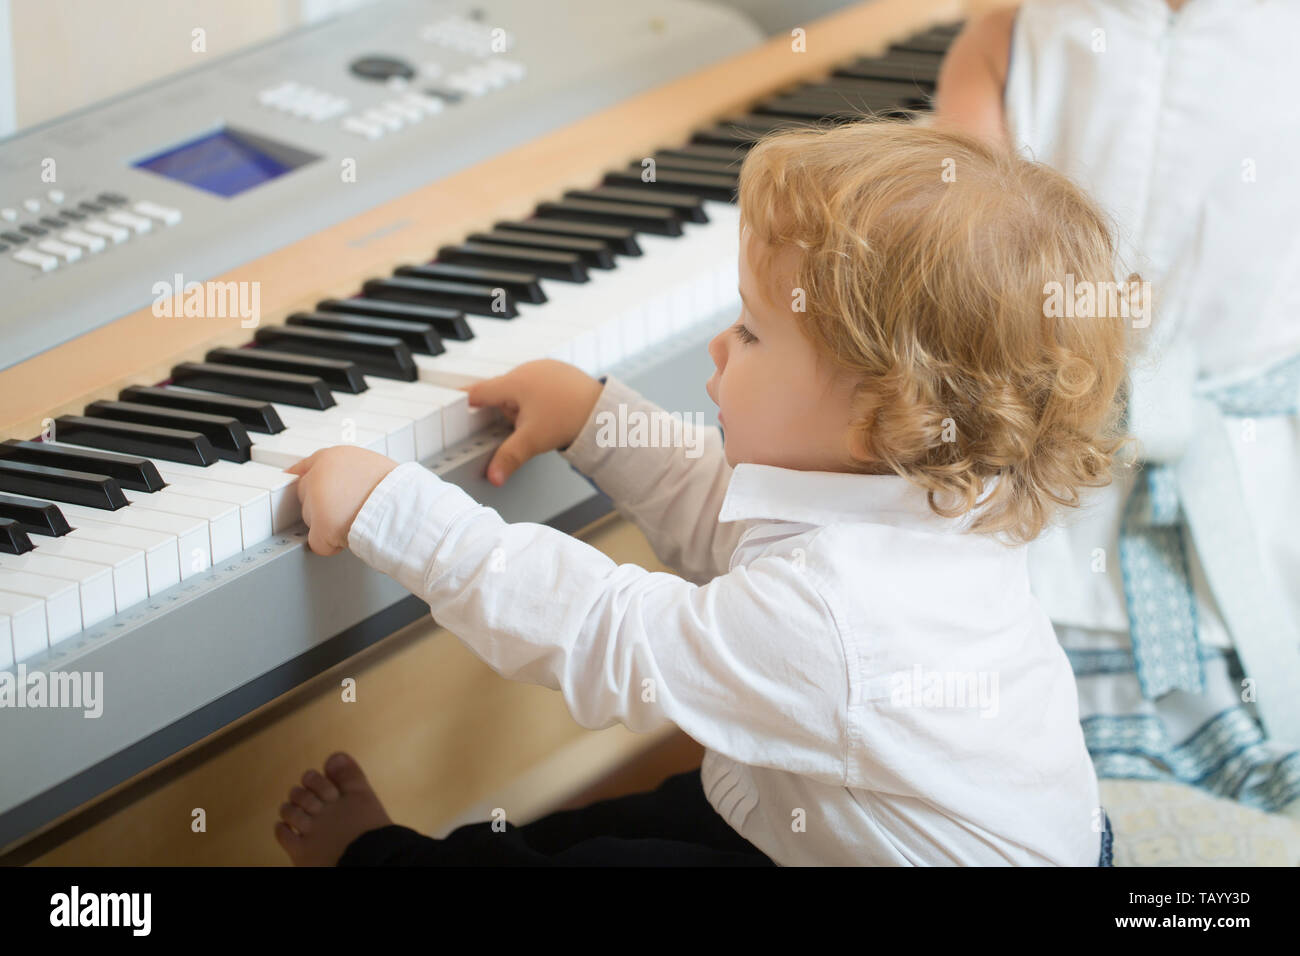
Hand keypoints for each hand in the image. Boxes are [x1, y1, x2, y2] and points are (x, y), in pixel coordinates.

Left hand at [286, 446, 398, 555]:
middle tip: (347, 511)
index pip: (307, 465)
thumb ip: (351, 471)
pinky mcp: (321, 525)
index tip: (292, 475)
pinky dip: (331, 546)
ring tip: (355, 521)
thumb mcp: (374, 466)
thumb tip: (345, 482)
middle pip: (305, 494)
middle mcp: (321, 474)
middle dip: (321, 505)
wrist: (403, 507)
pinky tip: (348, 538)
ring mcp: (318, 500)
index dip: (302, 473)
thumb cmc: (397, 490)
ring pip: (310, 519)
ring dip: (328, 525)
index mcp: (335, 457)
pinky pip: (318, 542)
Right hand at [464, 359, 603, 485]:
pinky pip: (540, 384)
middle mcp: (528, 369)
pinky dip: (540, 398)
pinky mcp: (560, 370)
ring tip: (542, 420)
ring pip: (521, 389)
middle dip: (506, 411)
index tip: (454, 401)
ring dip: (523, 405)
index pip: (480, 391)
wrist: (603, 410)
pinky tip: (553, 411)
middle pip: (502, 392)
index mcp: (514, 382)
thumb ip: (508, 458)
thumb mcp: (532, 441)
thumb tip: (493, 476)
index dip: (465, 399)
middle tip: (520, 426)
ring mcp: (545, 367)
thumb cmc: (569, 419)